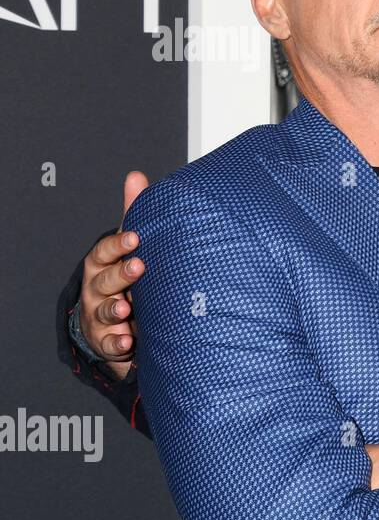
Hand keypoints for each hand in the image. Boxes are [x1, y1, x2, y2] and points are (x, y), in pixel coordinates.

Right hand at [77, 171, 149, 379]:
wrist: (119, 321)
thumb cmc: (126, 277)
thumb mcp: (130, 247)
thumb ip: (134, 213)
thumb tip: (135, 176)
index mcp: (104, 264)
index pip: (105, 251)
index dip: (118, 245)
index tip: (135, 238)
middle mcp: (98, 289)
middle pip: (104, 280)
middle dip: (120, 274)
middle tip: (139, 267)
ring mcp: (100, 316)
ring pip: (103, 312)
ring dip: (114, 310)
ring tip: (127, 310)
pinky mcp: (107, 341)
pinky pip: (109, 343)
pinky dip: (117, 343)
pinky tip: (128, 342)